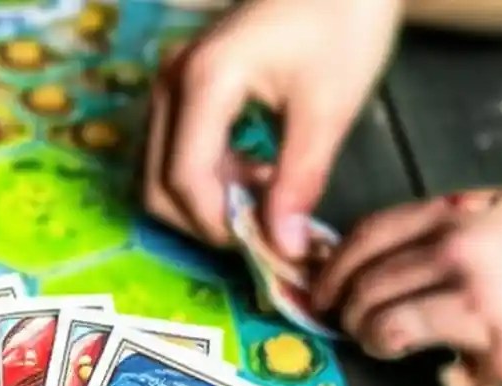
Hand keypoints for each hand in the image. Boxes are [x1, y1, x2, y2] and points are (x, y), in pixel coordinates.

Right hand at [145, 0, 401, 253]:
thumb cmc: (343, 20)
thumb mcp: (328, 107)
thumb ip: (299, 180)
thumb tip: (283, 246)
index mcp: (204, 82)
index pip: (184, 179)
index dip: (219, 226)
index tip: (267, 246)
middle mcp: (172, 84)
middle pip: (158, 184)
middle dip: (206, 221)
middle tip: (265, 230)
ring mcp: (172, 84)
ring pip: (163, 174)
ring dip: (208, 201)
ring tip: (269, 194)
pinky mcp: (184, 88)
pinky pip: (178, 152)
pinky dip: (211, 178)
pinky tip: (257, 171)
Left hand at [313, 183, 501, 385]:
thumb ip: (469, 223)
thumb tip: (420, 247)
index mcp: (462, 214)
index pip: (369, 236)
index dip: (334, 266)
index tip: (321, 285)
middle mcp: (456, 254)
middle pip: (366, 287)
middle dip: (345, 310)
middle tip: (347, 324)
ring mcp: (475, 305)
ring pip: (386, 328)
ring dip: (375, 341)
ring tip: (385, 344)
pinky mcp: (501, 354)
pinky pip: (456, 367)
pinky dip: (461, 369)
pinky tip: (480, 362)